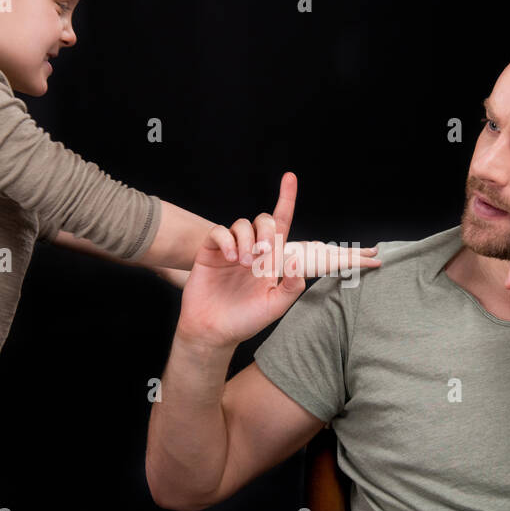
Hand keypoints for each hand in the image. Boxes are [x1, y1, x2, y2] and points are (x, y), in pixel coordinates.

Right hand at [176, 172, 381, 348]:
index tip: (290, 178)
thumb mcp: (275, 306)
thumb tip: (299, 259)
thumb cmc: (245, 321)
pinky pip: (219, 232)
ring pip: (242, 224)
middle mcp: (252, 252)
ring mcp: (231, 250)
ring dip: (246, 240)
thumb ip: (292, 285)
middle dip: (266, 230)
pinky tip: (229, 257)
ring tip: (242, 264)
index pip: (282, 225)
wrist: (213, 332)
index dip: (286, 200)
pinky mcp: (210, 252)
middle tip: (261, 254)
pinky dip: (226, 240)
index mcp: (270, 261)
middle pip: (264, 220)